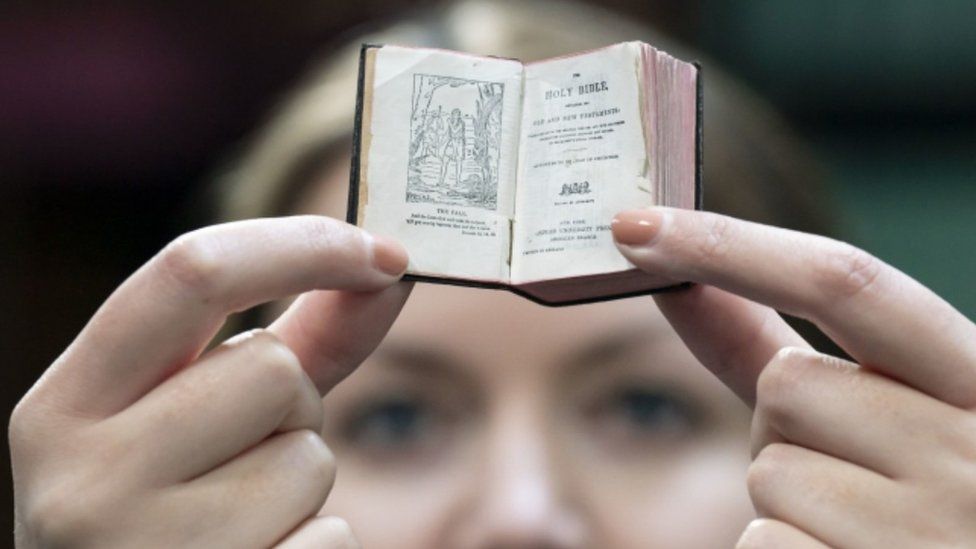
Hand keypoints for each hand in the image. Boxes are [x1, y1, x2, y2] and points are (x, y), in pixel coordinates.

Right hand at [10, 216, 410, 547]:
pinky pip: (330, 537)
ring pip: (310, 457)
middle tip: (237, 459)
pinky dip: (315, 546)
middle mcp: (82, 480)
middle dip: (292, 405)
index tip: (384, 251)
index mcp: (63, 407)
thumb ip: (294, 339)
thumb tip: (386, 267)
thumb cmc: (168, 511)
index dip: (305, 244)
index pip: (191, 273)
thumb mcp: (194, 419)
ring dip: (303, 484)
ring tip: (235, 522)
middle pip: (271, 369)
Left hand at [612, 207, 975, 547]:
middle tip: (849, 468)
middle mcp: (973, 445)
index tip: (635, 226)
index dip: (730, 246)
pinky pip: (764, 540)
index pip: (844, 282)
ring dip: (788, 496)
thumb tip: (678, 279)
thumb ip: (775, 345)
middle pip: (786, 383)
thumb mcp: (875, 409)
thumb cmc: (907, 493)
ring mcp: (935, 525)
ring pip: (770, 470)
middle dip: (785, 424)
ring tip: (859, 522)